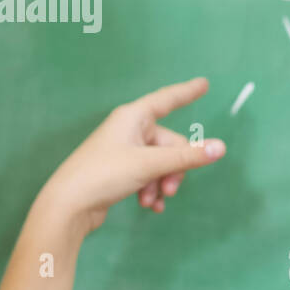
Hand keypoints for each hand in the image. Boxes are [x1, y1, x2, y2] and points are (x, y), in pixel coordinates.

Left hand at [35, 77, 225, 236]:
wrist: (69, 205)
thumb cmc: (104, 174)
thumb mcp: (149, 164)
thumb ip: (186, 156)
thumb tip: (220, 148)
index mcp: (133, 117)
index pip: (167, 99)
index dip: (187, 92)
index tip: (204, 83)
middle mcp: (128, 130)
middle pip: (169, 143)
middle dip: (174, 168)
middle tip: (170, 189)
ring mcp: (123, 151)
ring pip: (160, 163)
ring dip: (162, 183)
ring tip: (152, 200)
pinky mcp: (119, 171)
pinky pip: (148, 175)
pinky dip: (152, 189)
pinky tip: (150, 206)